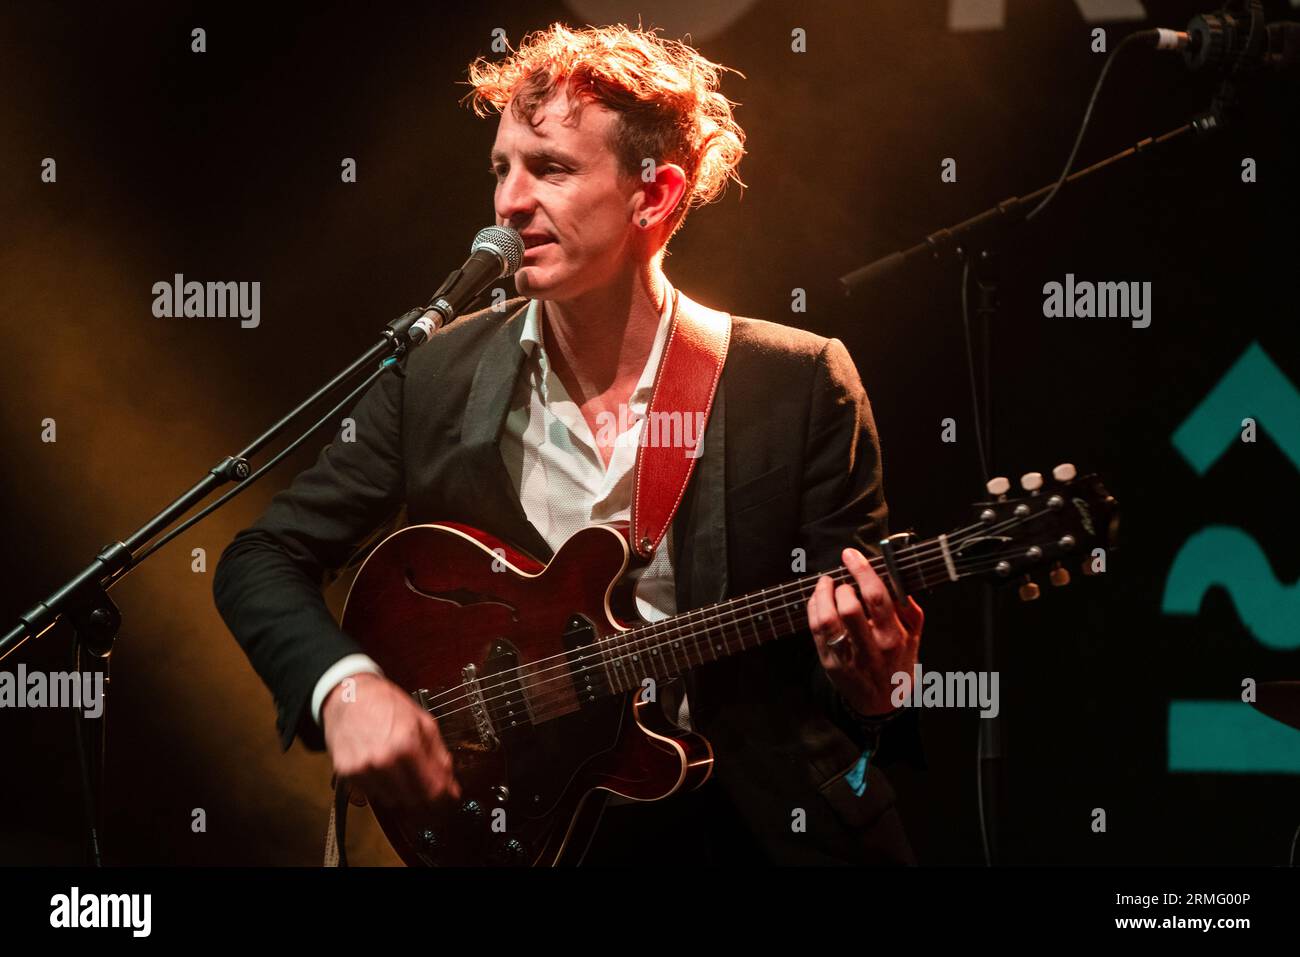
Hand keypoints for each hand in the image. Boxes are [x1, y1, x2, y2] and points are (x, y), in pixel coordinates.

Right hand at [321, 672, 461, 809]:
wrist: (348, 696)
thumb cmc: (385, 704)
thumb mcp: (422, 721)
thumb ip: (438, 752)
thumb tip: (450, 780)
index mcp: (406, 744)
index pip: (432, 788)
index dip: (445, 795)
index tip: (449, 795)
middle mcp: (384, 760)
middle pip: (413, 799)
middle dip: (425, 795)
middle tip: (427, 784)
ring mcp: (363, 770)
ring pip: (393, 800)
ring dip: (402, 791)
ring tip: (400, 770)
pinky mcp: (347, 774)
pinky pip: (371, 794)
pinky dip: (381, 787)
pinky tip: (383, 770)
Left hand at [807, 547, 923, 716]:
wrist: (882, 704)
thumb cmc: (898, 664)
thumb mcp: (914, 638)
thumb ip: (911, 610)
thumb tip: (899, 581)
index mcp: (893, 638)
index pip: (877, 597)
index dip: (862, 571)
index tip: (851, 555)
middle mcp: (870, 648)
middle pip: (849, 607)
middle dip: (841, 585)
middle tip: (842, 578)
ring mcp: (847, 658)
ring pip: (825, 619)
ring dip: (822, 594)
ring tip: (826, 584)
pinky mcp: (829, 663)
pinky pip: (815, 630)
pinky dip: (813, 608)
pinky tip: (819, 600)